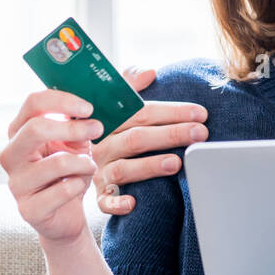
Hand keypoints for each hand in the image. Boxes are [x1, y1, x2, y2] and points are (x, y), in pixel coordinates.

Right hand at [0, 89, 102, 244]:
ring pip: (56, 163)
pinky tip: (78, 187)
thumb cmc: (71, 169)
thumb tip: (136, 78)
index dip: (63, 100)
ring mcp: (17, 183)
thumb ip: (94, 112)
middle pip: (35, 128)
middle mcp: (12, 154)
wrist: (66, 214)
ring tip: (89, 166)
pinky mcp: (29, 209)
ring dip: (84, 162)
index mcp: (20, 130)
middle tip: (98, 130)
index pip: (33, 102)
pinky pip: (64, 190)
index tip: (89, 108)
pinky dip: (80, 186)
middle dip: (73, 128)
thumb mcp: (81, 138)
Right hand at [91, 66, 208, 214]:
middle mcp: (101, 145)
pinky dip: (117, 203)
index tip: (200, 112)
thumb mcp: (113, 108)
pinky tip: (134, 203)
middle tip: (200, 133)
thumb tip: (149, 71)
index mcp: (107, 120)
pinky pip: (104, 201)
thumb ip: (128, 87)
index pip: (140, 112)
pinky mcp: (97, 196)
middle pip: (136, 138)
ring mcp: (98, 171)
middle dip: (171, 134)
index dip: (171, 111)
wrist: (73, 170)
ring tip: (177, 163)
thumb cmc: (107, 133)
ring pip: (123, 168)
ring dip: (150, 166)